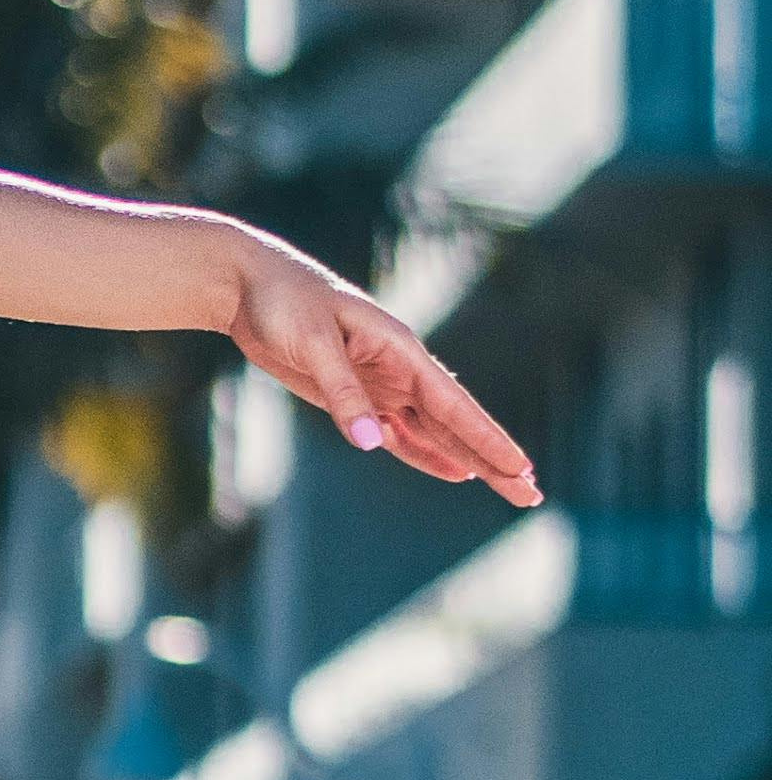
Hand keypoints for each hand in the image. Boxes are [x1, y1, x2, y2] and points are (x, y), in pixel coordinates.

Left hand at [226, 236, 541, 503]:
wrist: (249, 286)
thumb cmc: (284, 303)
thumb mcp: (314, 344)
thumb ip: (343, 394)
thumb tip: (371, 443)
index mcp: (401, 350)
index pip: (455, 405)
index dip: (488, 439)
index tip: (521, 468)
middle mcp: (399, 370)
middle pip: (455, 424)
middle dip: (492, 458)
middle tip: (530, 493)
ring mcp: (379, 384)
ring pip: (433, 431)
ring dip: (468, 459)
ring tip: (506, 486)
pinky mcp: (352, 396)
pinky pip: (397, 433)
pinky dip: (425, 453)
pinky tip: (453, 471)